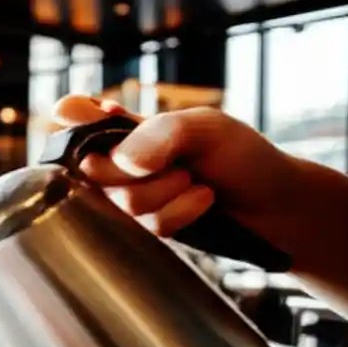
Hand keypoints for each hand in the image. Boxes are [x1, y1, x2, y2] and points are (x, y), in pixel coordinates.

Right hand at [51, 96, 297, 237]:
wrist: (274, 206)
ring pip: (123, 202)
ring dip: (170, 192)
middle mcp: (115, 162)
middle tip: (180, 163)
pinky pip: (145, 226)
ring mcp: (126, 198)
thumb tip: (120, 161)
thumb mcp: (205, 127)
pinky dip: (180, 213)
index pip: (73, 115)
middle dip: (144, 170)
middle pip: (94, 169)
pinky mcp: (141, 231)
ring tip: (197, 183)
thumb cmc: (240, 156)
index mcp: (122, 127)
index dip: (77, 121)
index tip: (96, 116)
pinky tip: (201, 202)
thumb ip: (158, 133)